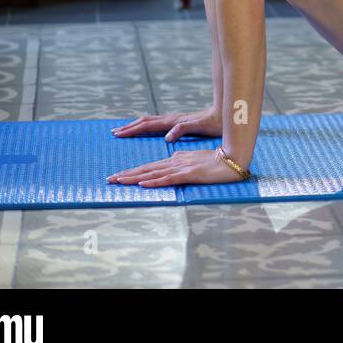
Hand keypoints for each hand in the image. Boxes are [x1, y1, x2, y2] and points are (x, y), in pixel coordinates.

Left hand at [107, 149, 247, 186]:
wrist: (233, 159)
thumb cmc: (216, 160)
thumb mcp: (195, 159)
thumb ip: (182, 159)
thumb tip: (171, 158)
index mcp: (176, 159)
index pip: (150, 166)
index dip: (133, 171)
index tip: (118, 176)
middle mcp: (175, 162)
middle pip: (147, 169)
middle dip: (127, 174)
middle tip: (109, 179)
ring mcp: (182, 168)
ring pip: (154, 173)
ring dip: (135, 177)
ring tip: (119, 181)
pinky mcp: (189, 174)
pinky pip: (169, 179)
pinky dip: (155, 181)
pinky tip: (144, 184)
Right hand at [111, 108, 221, 140]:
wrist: (224, 114)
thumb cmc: (213, 123)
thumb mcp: (199, 127)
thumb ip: (182, 129)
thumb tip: (166, 136)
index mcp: (173, 122)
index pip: (147, 125)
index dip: (132, 130)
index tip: (118, 133)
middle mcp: (171, 119)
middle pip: (145, 122)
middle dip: (130, 127)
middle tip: (114, 132)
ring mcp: (174, 120)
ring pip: (150, 121)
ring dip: (136, 125)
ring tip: (125, 129)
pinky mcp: (179, 122)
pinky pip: (157, 124)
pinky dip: (147, 126)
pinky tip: (146, 129)